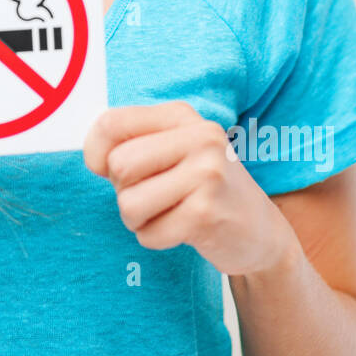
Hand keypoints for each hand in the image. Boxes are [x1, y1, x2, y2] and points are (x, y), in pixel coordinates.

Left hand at [82, 101, 295, 275]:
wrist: (262, 232)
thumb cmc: (202, 189)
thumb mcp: (172, 152)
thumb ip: (131, 145)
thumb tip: (93, 158)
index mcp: (182, 116)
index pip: (110, 123)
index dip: (96, 154)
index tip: (111, 171)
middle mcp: (199, 137)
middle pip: (118, 166)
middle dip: (124, 191)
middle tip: (154, 196)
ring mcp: (207, 173)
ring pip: (128, 204)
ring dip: (138, 220)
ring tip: (168, 214)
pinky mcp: (207, 213)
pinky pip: (149, 234)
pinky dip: (156, 239)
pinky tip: (183, 230)